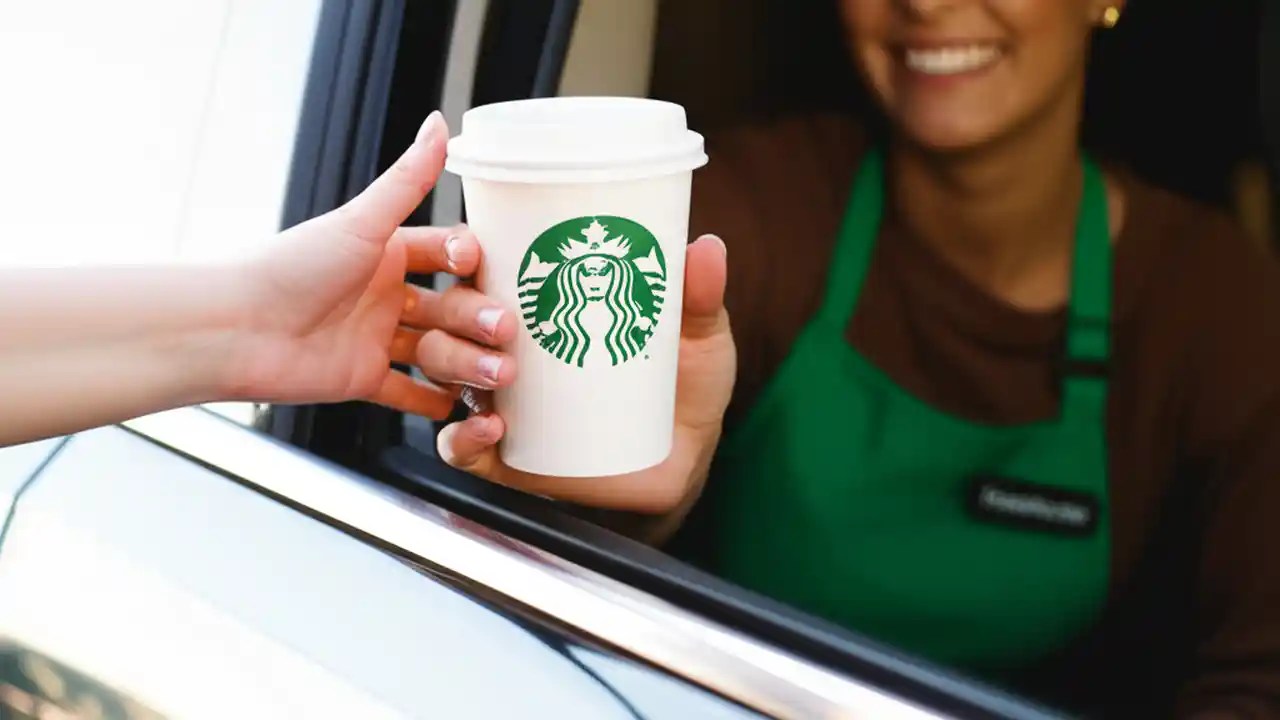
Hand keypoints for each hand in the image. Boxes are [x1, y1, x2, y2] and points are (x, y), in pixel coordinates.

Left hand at [226, 112, 514, 416]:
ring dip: (470, 362)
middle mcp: (383, 293)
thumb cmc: (290, 268)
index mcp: (386, 252)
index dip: (471, 264)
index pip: (448, 255)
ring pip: (437, 351)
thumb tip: (441, 124)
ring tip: (496, 373)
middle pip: (450, 307)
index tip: (483, 268)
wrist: (235, 330)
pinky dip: (432, 401)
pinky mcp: (361, 377)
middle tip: (504, 330)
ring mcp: (373, 337)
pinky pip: (406, 393)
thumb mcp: (361, 222)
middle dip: (480, 320)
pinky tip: (461, 408)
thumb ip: (407, 179)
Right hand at [437, 234, 736, 515]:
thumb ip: (698, 298)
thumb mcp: (697, 338)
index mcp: (538, 301)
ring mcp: (499, 397)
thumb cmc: (682, 386)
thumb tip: (706, 248)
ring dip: (460, 363)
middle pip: (450, 313)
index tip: (473, 247)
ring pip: (444, 369)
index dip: (461, 249)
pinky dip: (463, 438)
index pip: (480, 264)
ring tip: (506, 371)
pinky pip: (459, 447)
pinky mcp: (502, 454)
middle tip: (504, 322)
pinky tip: (491, 428)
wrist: (685, 462)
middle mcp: (504, 343)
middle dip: (462, 311)